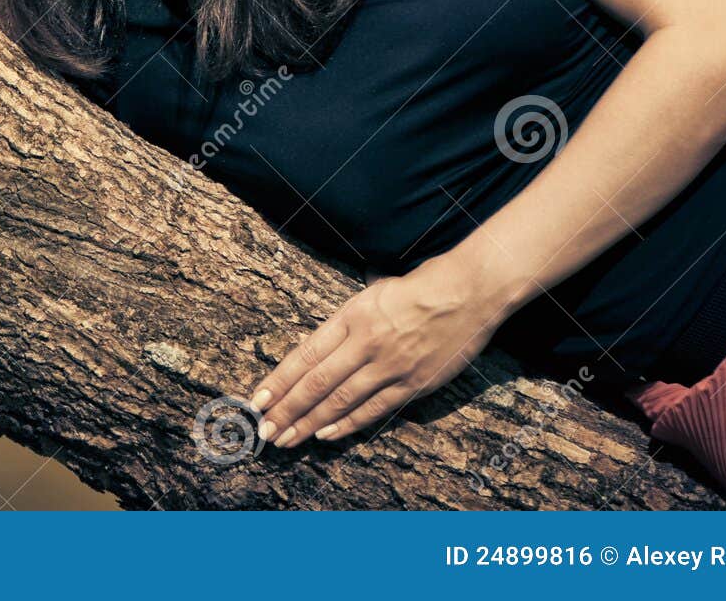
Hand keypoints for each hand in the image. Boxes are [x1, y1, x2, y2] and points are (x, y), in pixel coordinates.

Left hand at [246, 255, 503, 447]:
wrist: (467, 292)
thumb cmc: (418, 287)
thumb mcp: (372, 292)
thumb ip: (345, 321)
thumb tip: (321, 341)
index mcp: (352, 316)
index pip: (306, 354)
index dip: (280, 380)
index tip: (258, 399)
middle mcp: (366, 343)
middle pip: (317, 383)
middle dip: (287, 409)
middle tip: (264, 430)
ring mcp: (390, 366)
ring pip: (340, 401)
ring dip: (309, 423)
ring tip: (286, 438)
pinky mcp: (413, 384)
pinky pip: (373, 409)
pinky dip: (347, 424)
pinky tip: (325, 435)